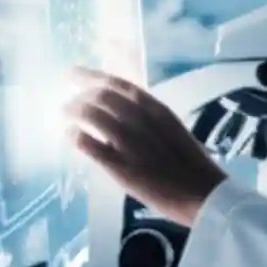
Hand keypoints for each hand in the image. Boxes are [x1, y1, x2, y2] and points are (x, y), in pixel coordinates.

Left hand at [65, 66, 225, 225]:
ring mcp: (128, 142)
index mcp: (156, 109)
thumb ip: (149, 119)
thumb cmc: (192, 164)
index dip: (92, 76)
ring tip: (65, 115)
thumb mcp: (172, 130)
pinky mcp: (119, 166)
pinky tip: (69, 135)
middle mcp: (140, 119)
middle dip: (79, 95)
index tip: (74, 74)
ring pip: (90, 115)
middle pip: (100, 96)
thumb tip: (122, 114)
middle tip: (67, 101)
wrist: (202, 193)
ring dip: (73, 111)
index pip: (118, 84)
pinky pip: (88, 144)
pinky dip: (74, 135)